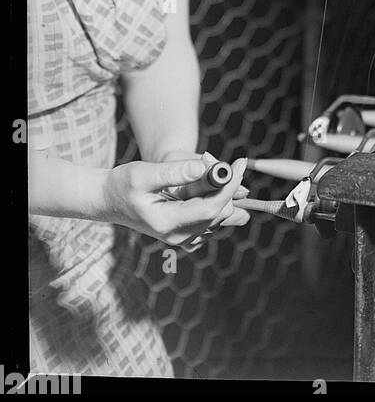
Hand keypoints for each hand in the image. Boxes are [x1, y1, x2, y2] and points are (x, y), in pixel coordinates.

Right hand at [101, 155, 249, 246]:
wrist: (108, 201)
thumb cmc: (122, 184)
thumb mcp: (144, 173)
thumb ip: (174, 172)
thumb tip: (204, 167)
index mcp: (167, 223)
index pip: (211, 208)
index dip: (230, 186)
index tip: (239, 164)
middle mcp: (176, 236)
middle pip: (219, 214)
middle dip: (228, 187)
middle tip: (225, 163)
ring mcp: (180, 238)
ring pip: (218, 218)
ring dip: (223, 194)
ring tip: (214, 170)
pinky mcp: (183, 234)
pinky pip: (211, 221)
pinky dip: (216, 202)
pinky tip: (209, 185)